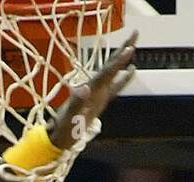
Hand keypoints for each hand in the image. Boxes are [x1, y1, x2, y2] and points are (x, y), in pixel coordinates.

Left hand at [49, 33, 136, 149]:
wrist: (58, 135)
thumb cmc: (63, 128)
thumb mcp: (69, 117)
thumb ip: (76, 102)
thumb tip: (85, 87)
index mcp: (89, 89)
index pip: (106, 72)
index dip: (118, 61)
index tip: (129, 49)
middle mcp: (94, 87)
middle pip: (111, 65)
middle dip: (122, 50)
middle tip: (135, 34)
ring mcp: (98, 93)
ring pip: (114, 72)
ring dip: (123, 60)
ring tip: (133, 46)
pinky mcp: (100, 100)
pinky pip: (115, 87)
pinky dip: (124, 79)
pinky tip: (132, 71)